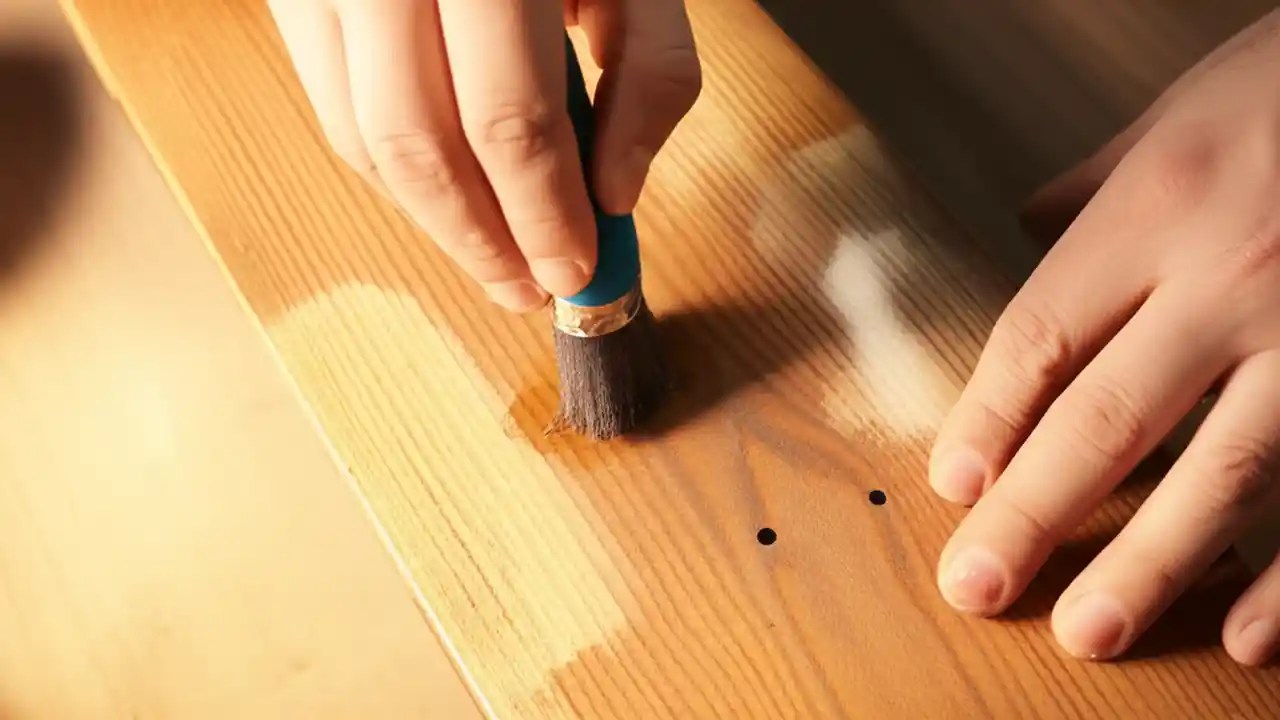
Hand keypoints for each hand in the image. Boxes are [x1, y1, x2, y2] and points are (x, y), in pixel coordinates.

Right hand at [268, 0, 699, 310]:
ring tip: (493, 257)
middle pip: (419, 142)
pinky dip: (391, 171)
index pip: (509, 117)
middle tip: (530, 288)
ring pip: (363, 138)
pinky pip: (331, 107)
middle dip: (480, 239)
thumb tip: (614, 195)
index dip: (543, 214)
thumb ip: (651, 73)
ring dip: (433, 221)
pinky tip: (446, 197)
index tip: (576, 271)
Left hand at [929, 11, 1279, 664]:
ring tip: (1088, 635)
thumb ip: (1099, 182)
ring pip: (1221, 472)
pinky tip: (1246, 632)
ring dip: (1148, 565)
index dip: (987, 419)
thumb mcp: (1184, 111)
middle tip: (978, 587)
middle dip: (1035, 515)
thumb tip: (1025, 223)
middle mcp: (1231, 279)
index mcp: (1161, 209)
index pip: (1040, 337)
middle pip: (1106, 420)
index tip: (954, 486)